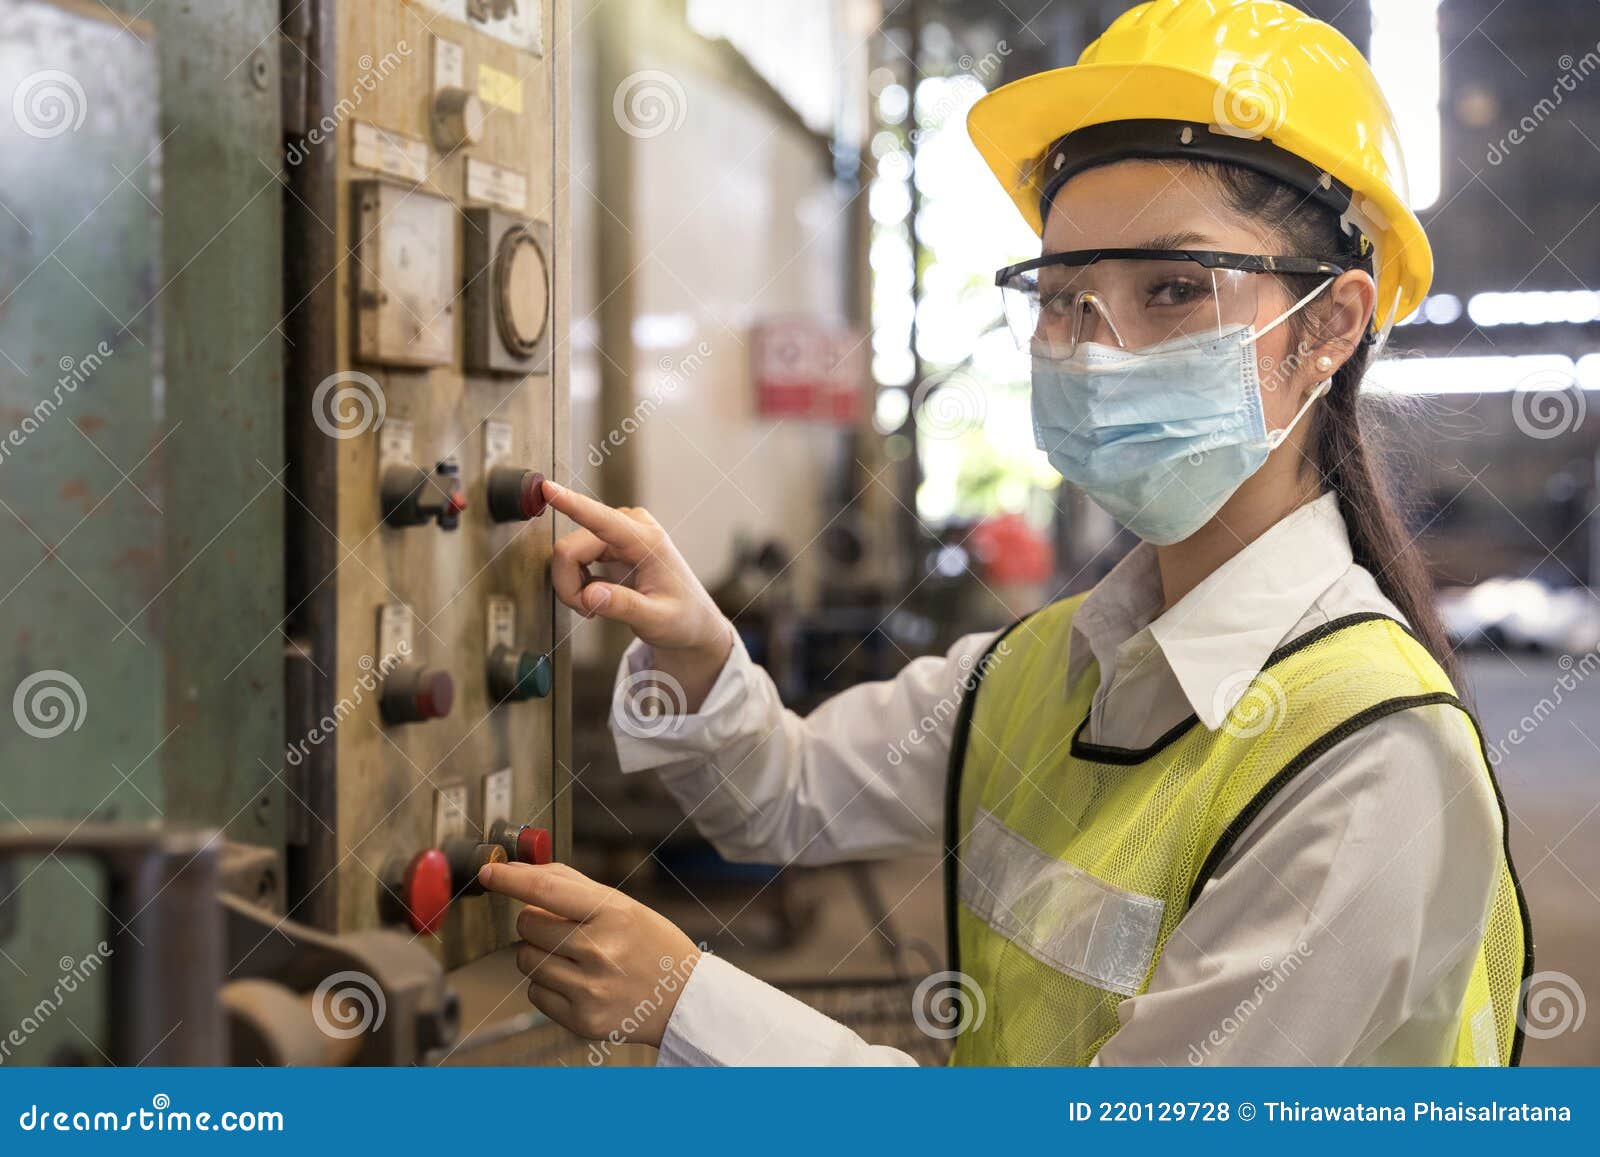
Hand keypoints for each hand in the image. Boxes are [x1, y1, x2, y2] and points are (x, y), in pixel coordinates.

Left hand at [478, 860, 701, 1048]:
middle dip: (536, 922)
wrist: (684, 1000)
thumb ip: (572, 886)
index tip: (489, 873)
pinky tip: (578, 982)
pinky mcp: (581, 1020)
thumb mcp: (624, 905)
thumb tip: (522, 870)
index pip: (547, 890)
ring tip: (575, 958)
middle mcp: (600, 952)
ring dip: (540, 954)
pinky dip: (548, 985)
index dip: (511, 879)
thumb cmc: (652, 945)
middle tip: (564, 928)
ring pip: (525, 960)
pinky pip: (535, 993)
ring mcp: (590, 989)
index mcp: (614, 914)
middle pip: (527, 925)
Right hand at [543, 479, 732, 710]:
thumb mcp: (656, 620)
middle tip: (587, 611)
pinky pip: (573, 557)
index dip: (571, 504)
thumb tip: (589, 595)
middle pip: (571, 548)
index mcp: (648, 542)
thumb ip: (624, 607)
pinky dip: (577, 582)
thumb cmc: (681, 618)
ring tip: (596, 606)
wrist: (691, 619)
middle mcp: (631, 528)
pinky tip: (596, 595)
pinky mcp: (608, 540)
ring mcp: (618, 532)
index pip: (602, 520)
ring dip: (573, 585)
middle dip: (569, 584)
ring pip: (568, 553)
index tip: (547, 488)